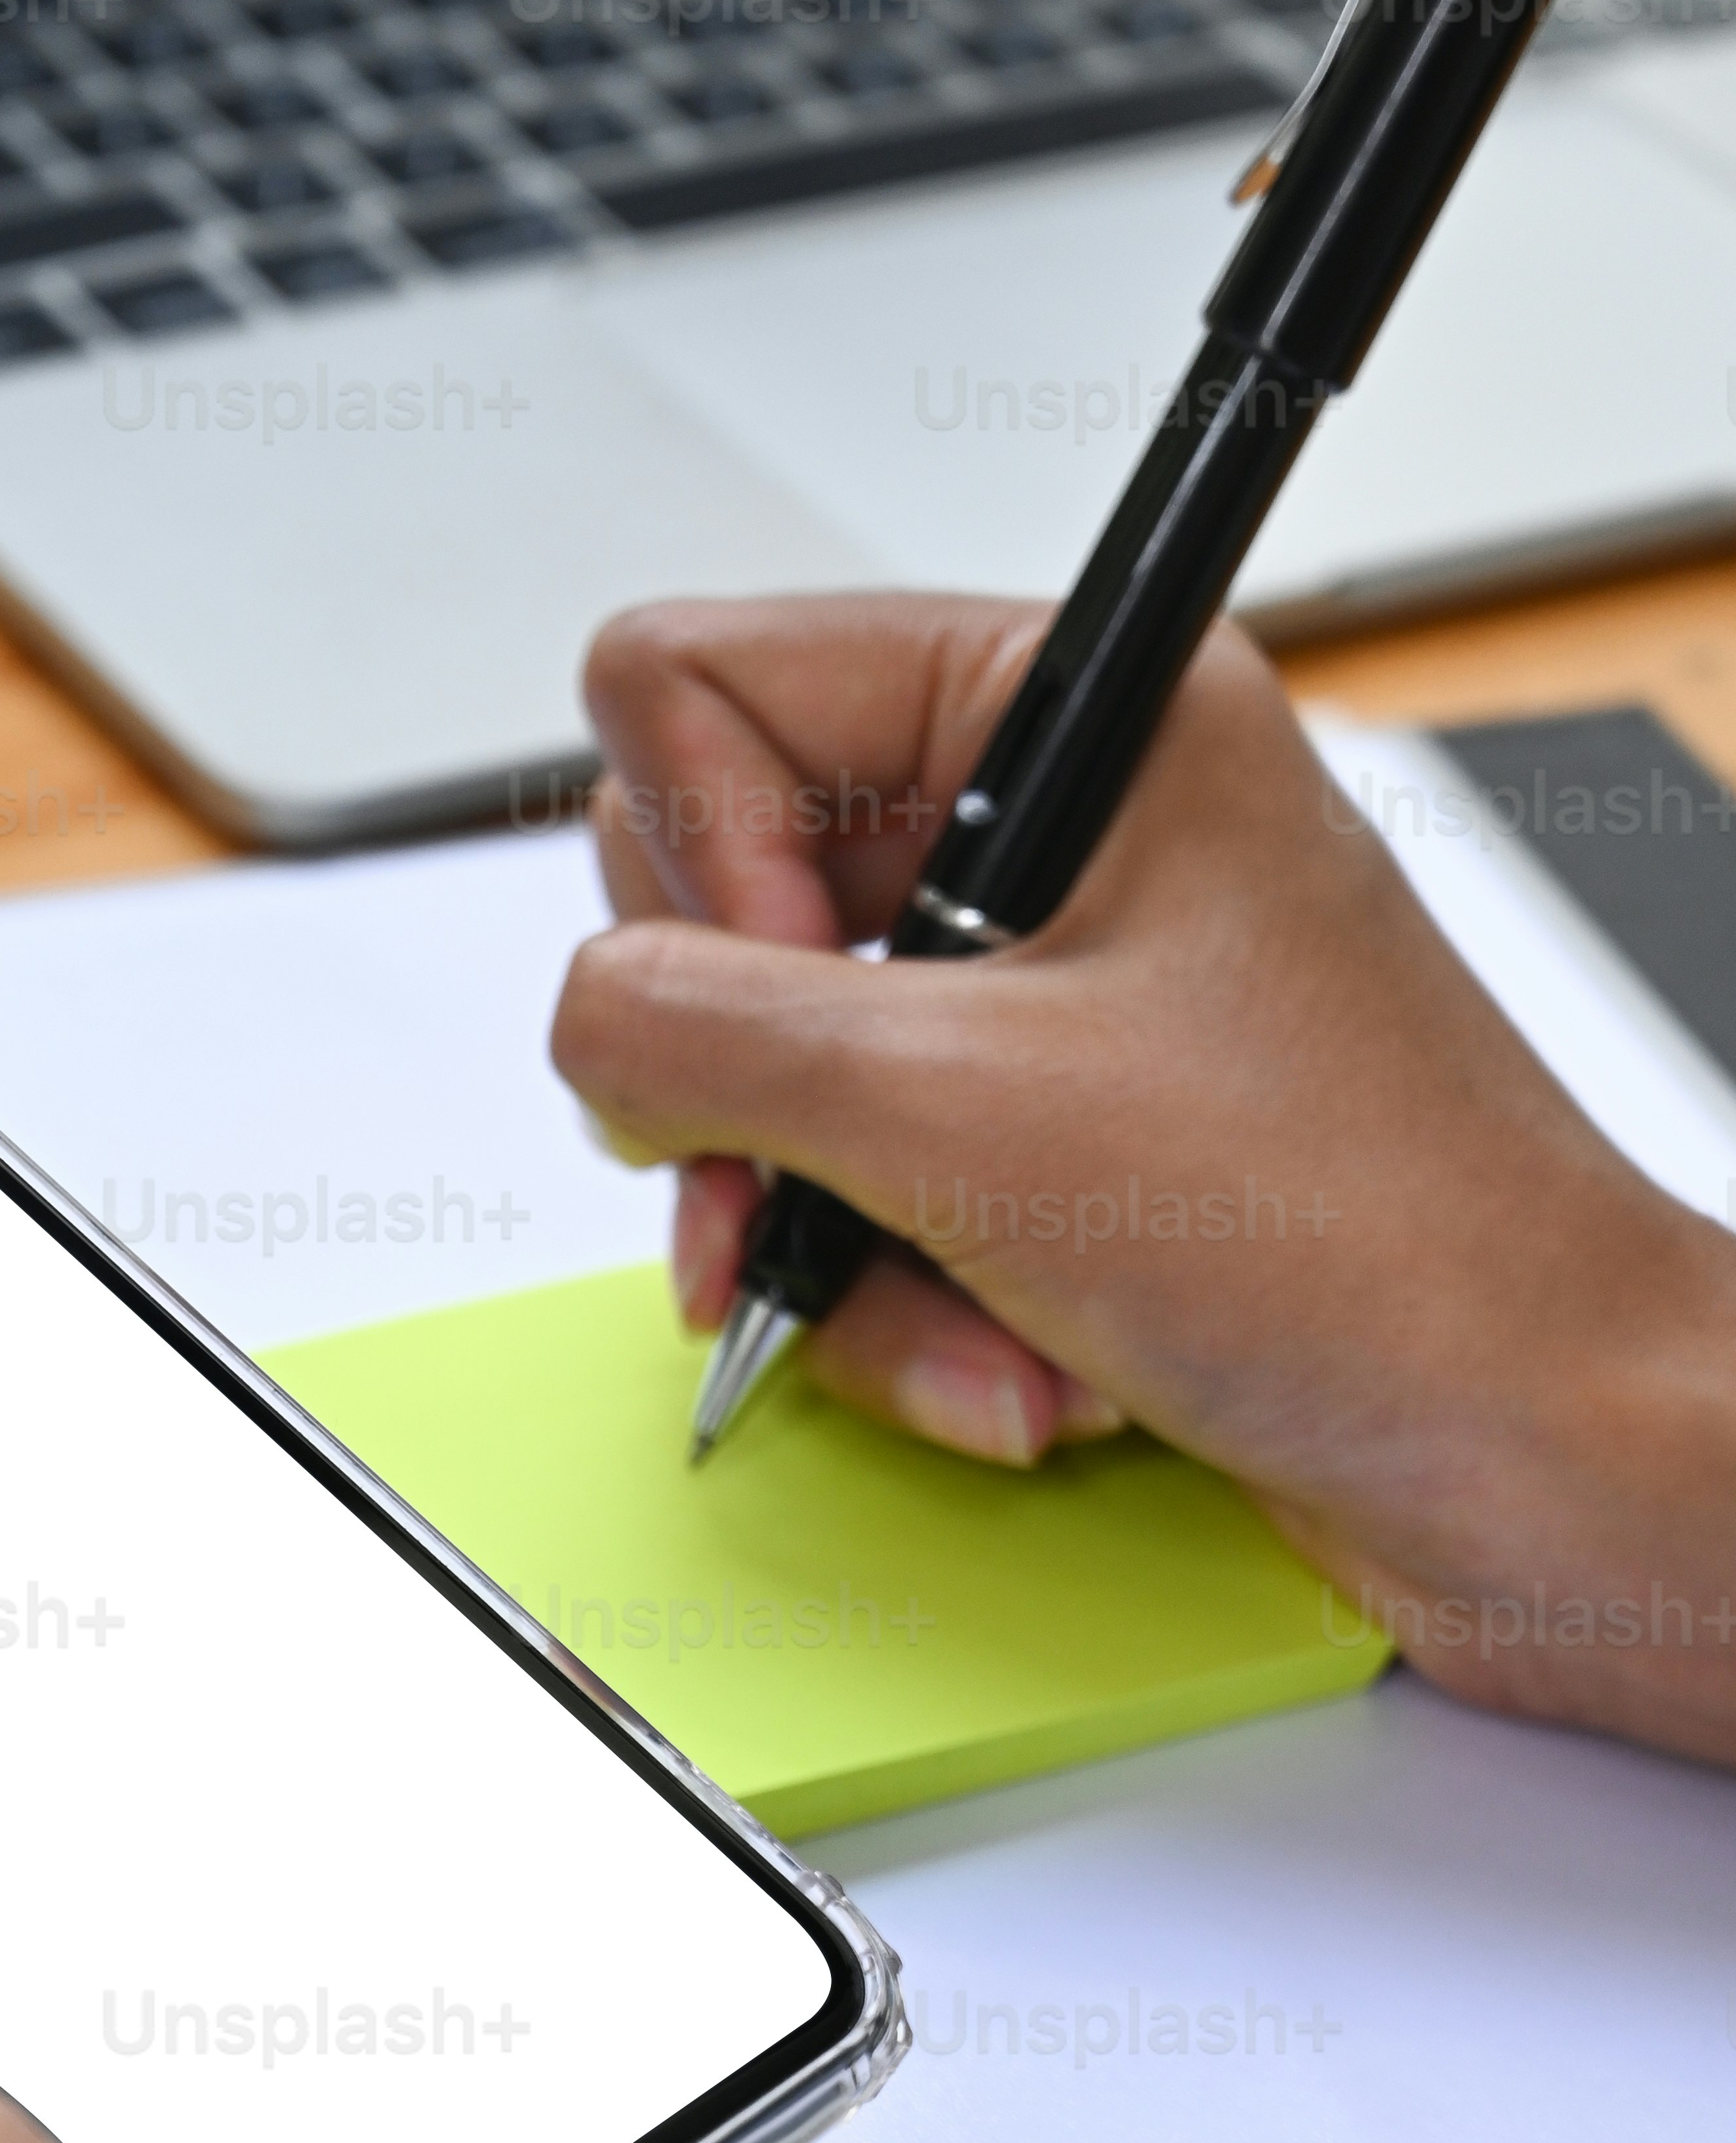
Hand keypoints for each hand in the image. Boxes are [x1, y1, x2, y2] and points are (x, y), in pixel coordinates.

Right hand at [553, 591, 1735, 1760]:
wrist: (1548, 1454)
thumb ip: (708, 1030)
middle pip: (719, 899)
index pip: (707, 688)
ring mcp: (1057, 992)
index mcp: (1081, 709)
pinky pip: (868, 1205)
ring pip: (778, 1087)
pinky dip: (915, 1316)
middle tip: (817, 1193)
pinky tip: (1026, 1372)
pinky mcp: (1057, 1143)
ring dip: (846, 1249)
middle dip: (756, 1099)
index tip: (791, 1008)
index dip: (699, 868)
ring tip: (972, 1327)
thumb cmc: (1375, 1247)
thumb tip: (594, 1021)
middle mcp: (1064, 826)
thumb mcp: (965, 1109)